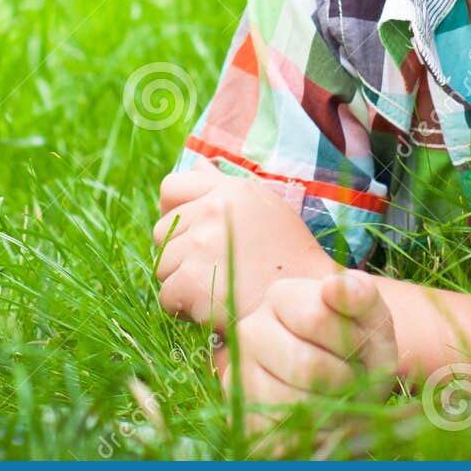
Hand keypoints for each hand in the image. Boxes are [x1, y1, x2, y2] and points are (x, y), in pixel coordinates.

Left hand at [153, 157, 337, 329]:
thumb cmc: (288, 255)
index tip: (188, 232)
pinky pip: (167, 295)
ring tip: (220, 286)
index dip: (173, 211)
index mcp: (230, 189)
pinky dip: (184, 307)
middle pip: (163, 231)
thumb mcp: (265, 206)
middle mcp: (212, 210)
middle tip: (216, 268)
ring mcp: (200, 244)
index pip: (171, 188)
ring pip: (162, 265)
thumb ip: (225, 185)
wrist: (307, 301)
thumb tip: (196, 163)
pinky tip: (214, 306)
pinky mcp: (192, 279)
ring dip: (182, 281)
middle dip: (179, 252)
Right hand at [212, 270, 398, 455]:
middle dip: (344, 380)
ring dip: (331, 410)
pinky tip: (319, 418)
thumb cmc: (360, 349)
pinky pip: (281, 433)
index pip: (316, 318)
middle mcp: (249, 331)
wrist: (346, 390)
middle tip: (352, 378)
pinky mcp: (240, 416)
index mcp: (280, 296)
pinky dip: (313, 434)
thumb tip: (335, 285)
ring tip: (337, 398)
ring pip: (292, 403)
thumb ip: (362, 295)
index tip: (362, 345)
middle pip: (305, 365)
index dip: (352, 341)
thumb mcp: (373, 320)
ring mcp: (239, 375)